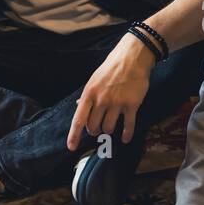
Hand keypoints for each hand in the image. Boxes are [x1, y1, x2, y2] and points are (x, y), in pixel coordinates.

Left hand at [66, 33, 154, 149]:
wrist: (132, 58)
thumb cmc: (111, 68)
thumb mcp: (94, 80)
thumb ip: (87, 95)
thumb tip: (78, 106)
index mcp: (89, 94)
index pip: (79, 119)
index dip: (74, 135)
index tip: (71, 147)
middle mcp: (101, 100)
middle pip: (94, 126)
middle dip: (95, 130)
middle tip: (98, 128)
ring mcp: (117, 103)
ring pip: (108, 128)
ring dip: (109, 130)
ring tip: (112, 125)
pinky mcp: (132, 105)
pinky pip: (128, 125)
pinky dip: (126, 134)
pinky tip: (125, 138)